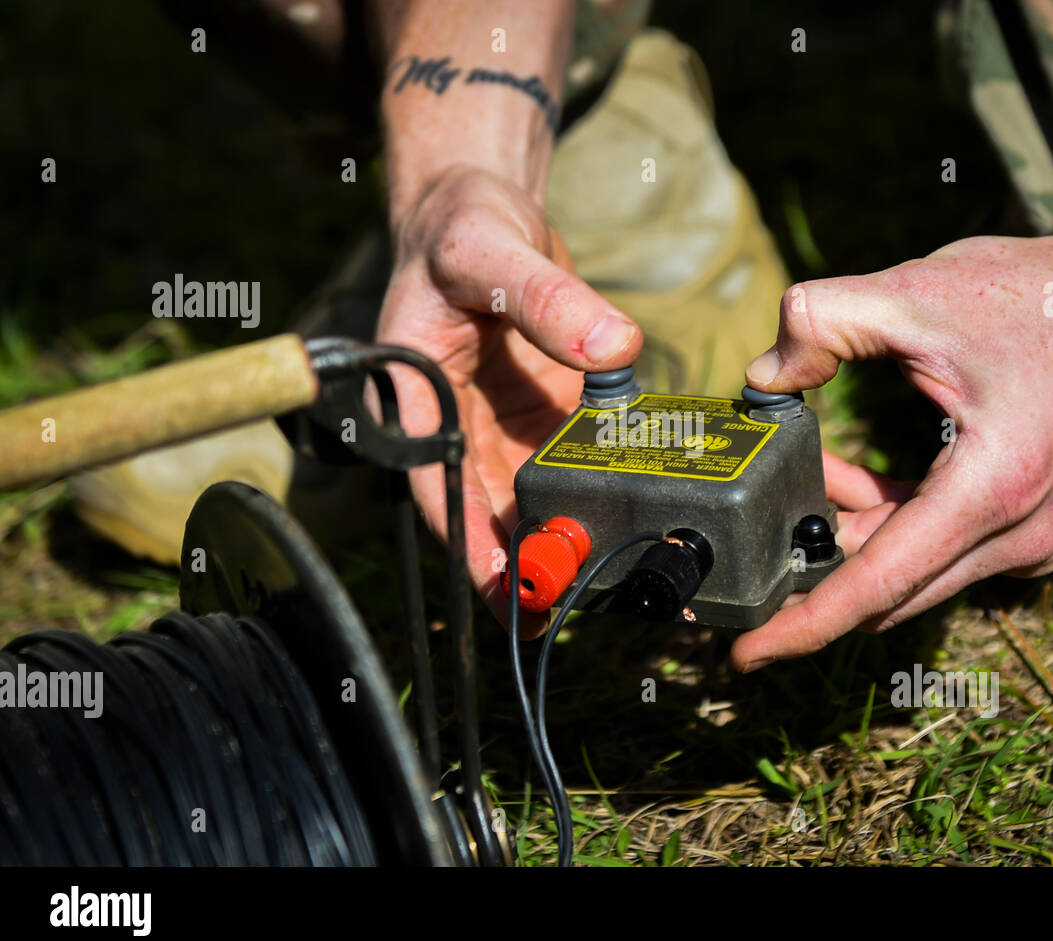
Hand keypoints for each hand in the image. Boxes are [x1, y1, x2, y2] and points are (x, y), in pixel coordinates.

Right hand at [376, 165, 641, 622]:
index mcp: (416, 399)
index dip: (472, 544)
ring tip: (607, 587)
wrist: (485, 213)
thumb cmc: (461, 228)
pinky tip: (632, 520)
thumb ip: (547, 299)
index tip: (509, 589)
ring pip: (533, 498)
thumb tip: (614, 346)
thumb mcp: (489, 253)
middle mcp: (458, 426)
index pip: (438, 486)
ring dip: (563, 540)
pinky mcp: (542, 417)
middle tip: (568, 610)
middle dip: (527, 562)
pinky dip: (596, 492)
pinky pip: (571, 462)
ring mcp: (501, 428)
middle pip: (489, 510)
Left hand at [731, 227, 1052, 671]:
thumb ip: (822, 323)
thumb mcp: (915, 293)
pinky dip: (889, 526)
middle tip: (749, 551)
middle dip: (814, 578)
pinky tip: (852, 483)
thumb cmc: (1032, 297)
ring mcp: (1033, 541)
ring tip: (805, 483)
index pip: (878, 584)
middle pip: (889, 591)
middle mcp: (1020, 535)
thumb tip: (762, 380)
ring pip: (911, 573)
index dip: (805, 625)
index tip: (746, 653)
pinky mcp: (1034, 532)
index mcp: (993, 489)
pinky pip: (940, 552)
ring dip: (851, 540)